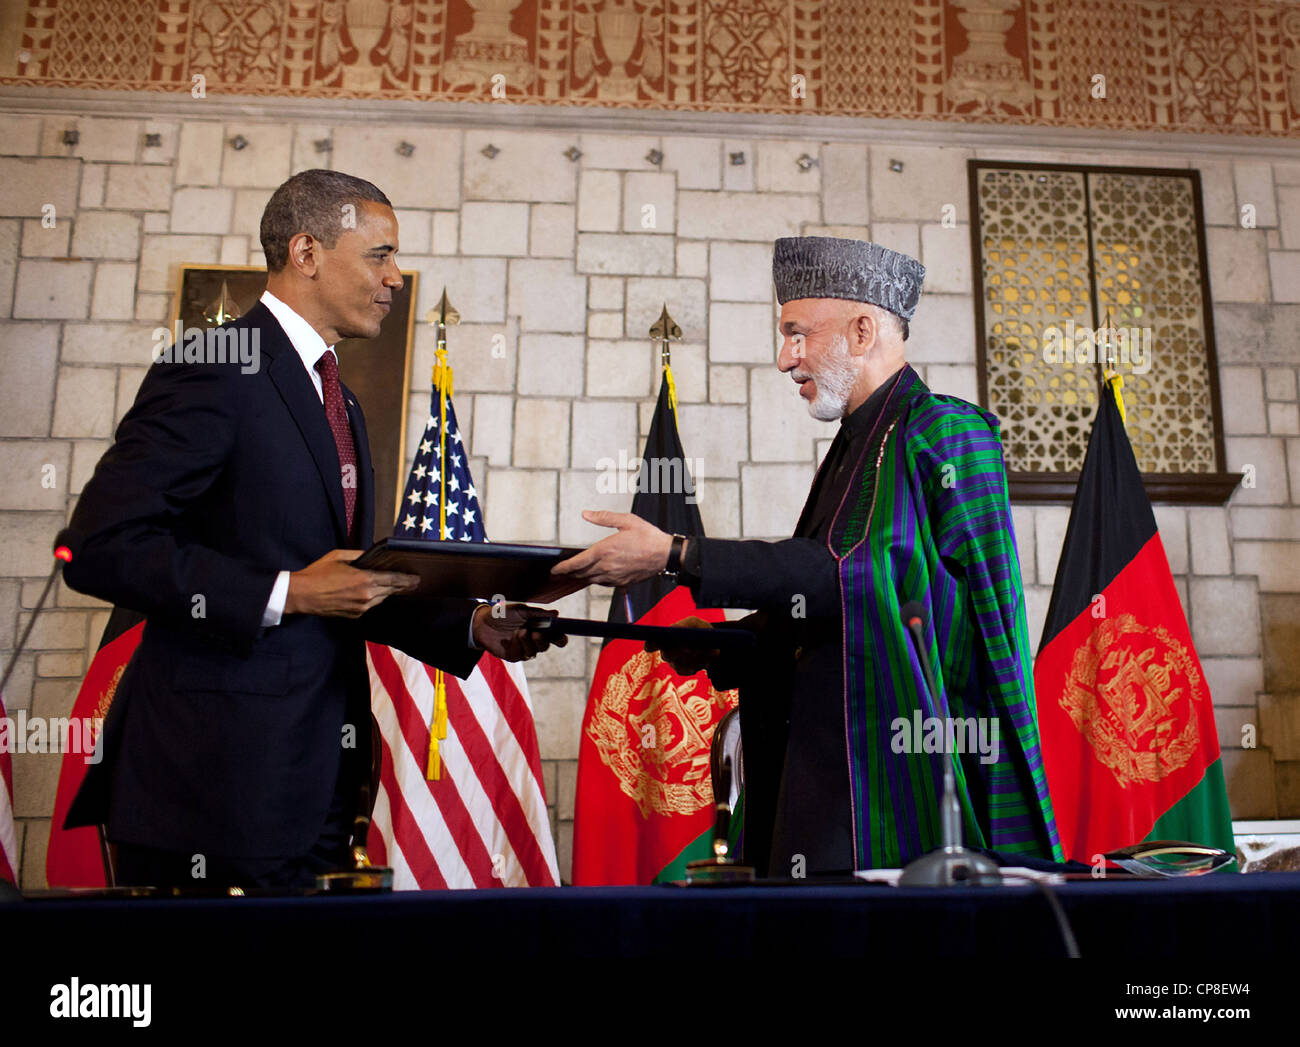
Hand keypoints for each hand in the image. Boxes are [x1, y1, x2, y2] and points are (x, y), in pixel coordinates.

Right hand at [285, 549, 418, 617]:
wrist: (301, 595)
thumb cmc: (318, 573)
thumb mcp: (339, 556)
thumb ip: (359, 554)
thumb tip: (372, 553)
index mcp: (364, 580)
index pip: (393, 580)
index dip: (407, 579)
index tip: (417, 578)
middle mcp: (366, 596)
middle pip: (391, 591)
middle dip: (403, 586)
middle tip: (413, 582)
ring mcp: (361, 608)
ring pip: (381, 598)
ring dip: (389, 592)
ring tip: (396, 585)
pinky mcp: (354, 615)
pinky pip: (370, 605)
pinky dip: (375, 598)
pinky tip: (376, 592)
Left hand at [472, 603, 567, 661]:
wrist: (483, 623)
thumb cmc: (504, 614)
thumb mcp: (521, 611)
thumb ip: (539, 614)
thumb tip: (556, 614)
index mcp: (540, 627)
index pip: (556, 635)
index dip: (561, 636)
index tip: (560, 633)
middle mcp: (534, 639)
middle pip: (549, 645)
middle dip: (545, 640)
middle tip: (537, 633)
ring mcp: (525, 648)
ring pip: (537, 651)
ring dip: (530, 642)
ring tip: (521, 632)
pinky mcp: (515, 656)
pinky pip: (523, 654)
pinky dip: (519, 645)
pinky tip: (512, 638)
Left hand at [550, 511, 674, 586]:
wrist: (665, 555)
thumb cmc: (648, 537)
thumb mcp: (626, 520)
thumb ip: (603, 517)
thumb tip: (586, 514)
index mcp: (605, 550)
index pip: (577, 563)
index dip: (563, 568)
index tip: (554, 569)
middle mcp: (607, 566)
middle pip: (581, 573)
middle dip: (568, 573)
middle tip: (559, 573)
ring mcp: (614, 576)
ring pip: (591, 579)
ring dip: (581, 577)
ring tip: (573, 574)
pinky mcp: (622, 582)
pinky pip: (603, 583)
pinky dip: (595, 580)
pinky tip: (594, 575)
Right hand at [645, 615, 718, 675]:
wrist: (712, 643)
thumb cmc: (699, 629)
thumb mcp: (694, 623)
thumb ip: (684, 625)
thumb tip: (675, 631)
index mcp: (663, 639)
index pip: (651, 645)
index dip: (650, 645)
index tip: (655, 643)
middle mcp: (666, 653)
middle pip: (666, 655)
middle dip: (678, 650)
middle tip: (687, 645)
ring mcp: (674, 664)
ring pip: (680, 663)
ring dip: (693, 656)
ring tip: (703, 648)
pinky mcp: (684, 671)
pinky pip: (689, 669)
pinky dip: (699, 662)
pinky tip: (705, 657)